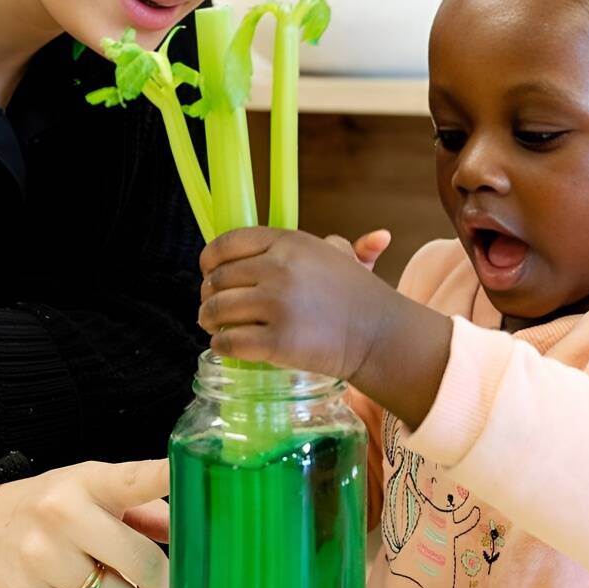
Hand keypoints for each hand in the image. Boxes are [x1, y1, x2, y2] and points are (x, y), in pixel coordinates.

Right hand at [0, 459, 171, 587]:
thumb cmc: (47, 509)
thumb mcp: (91, 491)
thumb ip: (143, 506)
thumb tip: (188, 526)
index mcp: (87, 482)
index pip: (135, 479)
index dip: (168, 475)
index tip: (191, 470)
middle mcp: (64, 516)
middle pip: (143, 563)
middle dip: (159, 580)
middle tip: (154, 581)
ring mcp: (42, 560)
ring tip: (103, 585)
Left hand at [199, 228, 451, 425]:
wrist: (379, 334)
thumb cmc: (357, 295)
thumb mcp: (337, 255)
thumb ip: (307, 243)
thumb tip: (288, 244)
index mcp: (288, 242)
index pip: (228, 243)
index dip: (210, 259)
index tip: (208, 272)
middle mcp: (279, 268)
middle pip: (219, 280)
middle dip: (208, 295)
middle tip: (212, 307)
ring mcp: (277, 305)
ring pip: (218, 311)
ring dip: (209, 320)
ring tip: (215, 326)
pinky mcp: (277, 341)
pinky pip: (230, 342)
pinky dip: (221, 345)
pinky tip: (226, 345)